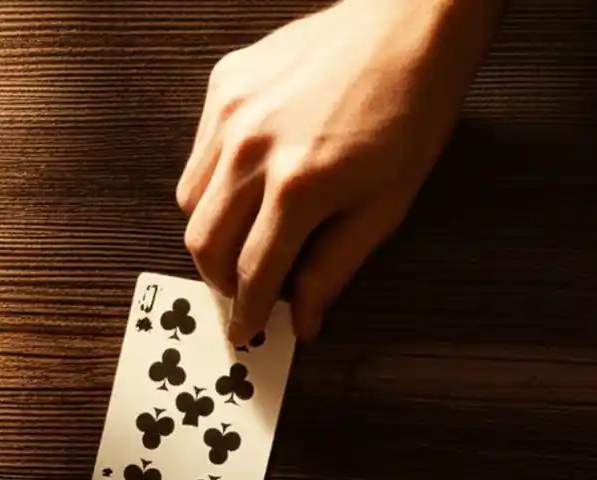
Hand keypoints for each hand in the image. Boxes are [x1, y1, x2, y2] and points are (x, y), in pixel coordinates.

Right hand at [177, 0, 501, 341]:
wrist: (406, 29)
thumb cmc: (407, 114)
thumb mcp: (384, 207)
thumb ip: (334, 269)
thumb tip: (304, 319)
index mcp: (298, 186)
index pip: (253, 273)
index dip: (247, 313)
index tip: (245, 332)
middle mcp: (253, 149)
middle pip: (204, 243)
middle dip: (220, 281)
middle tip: (243, 292)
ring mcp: (231, 112)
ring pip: (189, 200)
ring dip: (212, 231)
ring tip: (248, 235)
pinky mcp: (224, 84)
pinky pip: (199, 152)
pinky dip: (215, 179)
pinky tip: (251, 180)